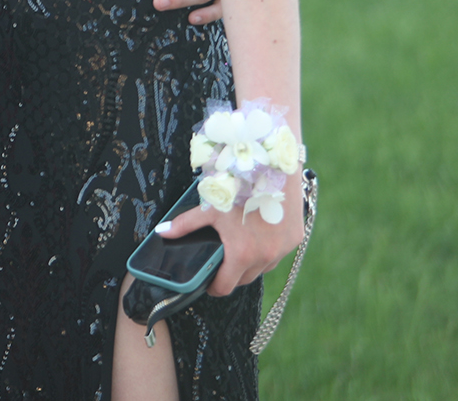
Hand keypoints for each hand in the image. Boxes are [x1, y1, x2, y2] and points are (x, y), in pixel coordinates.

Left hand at [156, 182, 306, 297]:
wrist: (274, 170)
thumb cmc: (240, 189)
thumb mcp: (211, 207)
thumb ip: (186, 224)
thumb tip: (163, 232)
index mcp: (242, 254)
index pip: (226, 286)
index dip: (214, 287)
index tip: (208, 284)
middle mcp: (265, 257)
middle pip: (245, 279)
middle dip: (232, 274)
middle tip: (221, 262)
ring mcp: (283, 250)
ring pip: (264, 268)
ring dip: (252, 263)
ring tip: (239, 247)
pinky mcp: (295, 239)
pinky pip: (278, 254)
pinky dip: (268, 250)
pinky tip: (259, 236)